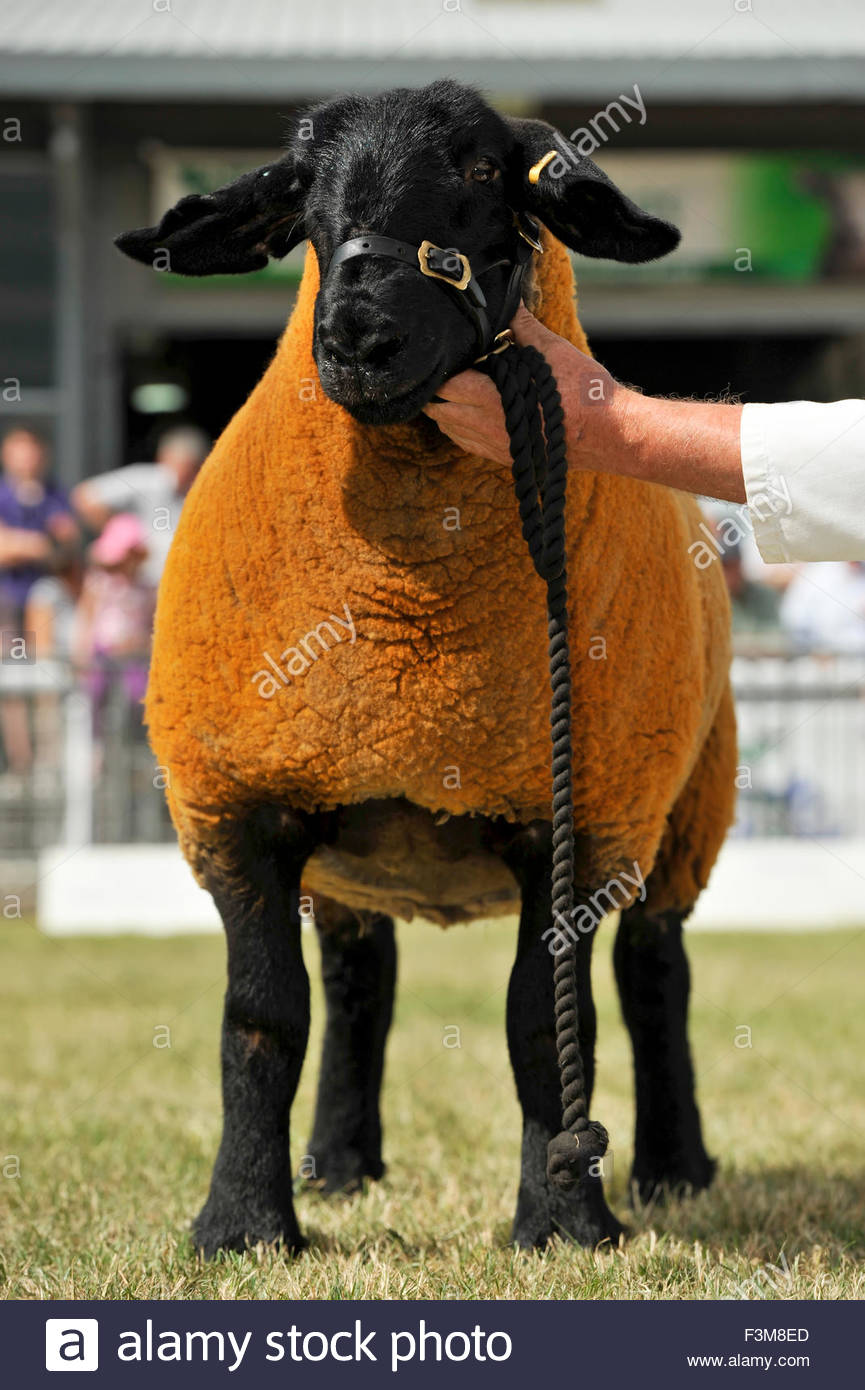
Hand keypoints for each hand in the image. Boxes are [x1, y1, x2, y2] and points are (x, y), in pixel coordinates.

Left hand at [422, 304, 618, 468]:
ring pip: (451, 430)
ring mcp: (494, 445)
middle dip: (438, 392)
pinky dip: (459, 430)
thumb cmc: (580, 392)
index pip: (447, 386)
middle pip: (441, 411)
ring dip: (446, 411)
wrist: (606, 433)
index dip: (442, 371)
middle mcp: (487, 426)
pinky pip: (468, 445)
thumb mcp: (550, 351)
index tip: (447, 356)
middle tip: (444, 372)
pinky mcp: (503, 457)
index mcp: (492, 399)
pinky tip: (467, 415)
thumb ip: (522, 327)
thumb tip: (509, 301)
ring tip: (452, 392)